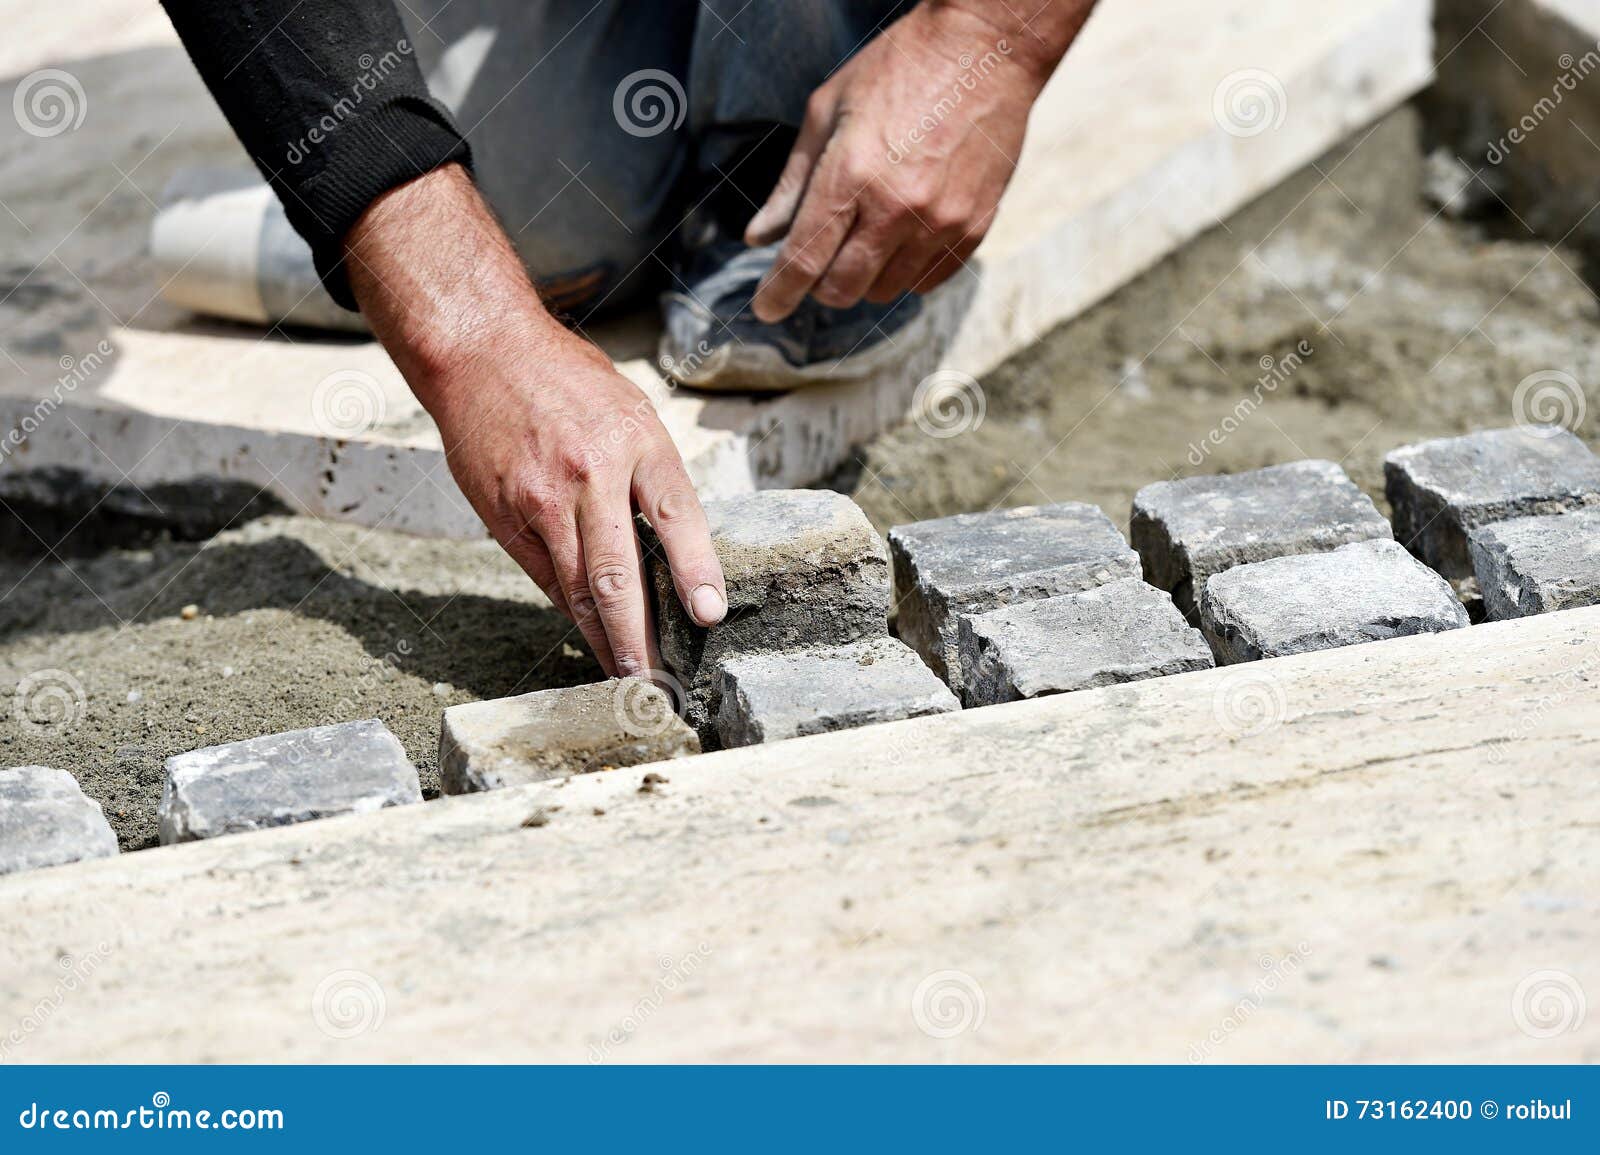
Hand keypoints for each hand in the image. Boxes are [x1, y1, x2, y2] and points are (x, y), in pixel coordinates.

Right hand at [345, 165, 726, 675]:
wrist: (483, 353)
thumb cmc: (568, 384)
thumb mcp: (631, 413)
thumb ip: (653, 477)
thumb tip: (677, 552)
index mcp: (637, 441)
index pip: (677, 515)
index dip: (697, 569)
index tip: (709, 615)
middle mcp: (591, 474)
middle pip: (619, 574)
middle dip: (639, 637)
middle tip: (657, 681)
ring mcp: (542, 499)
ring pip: (577, 588)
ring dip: (603, 640)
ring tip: (627, 677)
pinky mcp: (505, 516)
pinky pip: (546, 576)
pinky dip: (570, 610)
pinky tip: (588, 635)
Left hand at [747, 0, 1093, 321]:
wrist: (985, 48)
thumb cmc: (898, 69)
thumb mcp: (827, 112)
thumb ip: (792, 183)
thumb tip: (758, 238)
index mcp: (850, 174)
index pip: (804, 260)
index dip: (778, 294)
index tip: (767, 309)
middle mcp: (896, 207)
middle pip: (842, 289)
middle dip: (820, 283)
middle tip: (821, 258)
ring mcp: (940, 222)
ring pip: (884, 291)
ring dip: (866, 276)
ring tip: (869, 234)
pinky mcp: (973, 228)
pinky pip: (927, 282)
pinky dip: (906, 272)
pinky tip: (903, 237)